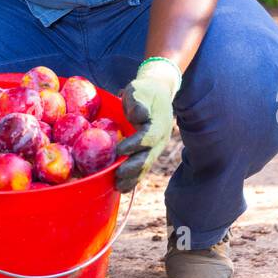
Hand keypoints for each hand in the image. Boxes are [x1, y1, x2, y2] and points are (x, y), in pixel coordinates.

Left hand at [115, 57, 182, 192]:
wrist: (157, 94)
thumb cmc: (144, 91)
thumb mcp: (139, 90)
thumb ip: (137, 102)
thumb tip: (138, 116)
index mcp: (158, 124)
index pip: (148, 137)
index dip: (135, 145)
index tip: (120, 149)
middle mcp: (160, 139)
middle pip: (148, 157)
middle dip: (133, 168)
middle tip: (118, 174)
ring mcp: (156, 148)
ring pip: (146, 166)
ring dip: (132, 178)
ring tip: (118, 185)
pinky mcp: (149, 153)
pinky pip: (142, 168)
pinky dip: (133, 178)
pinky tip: (122, 187)